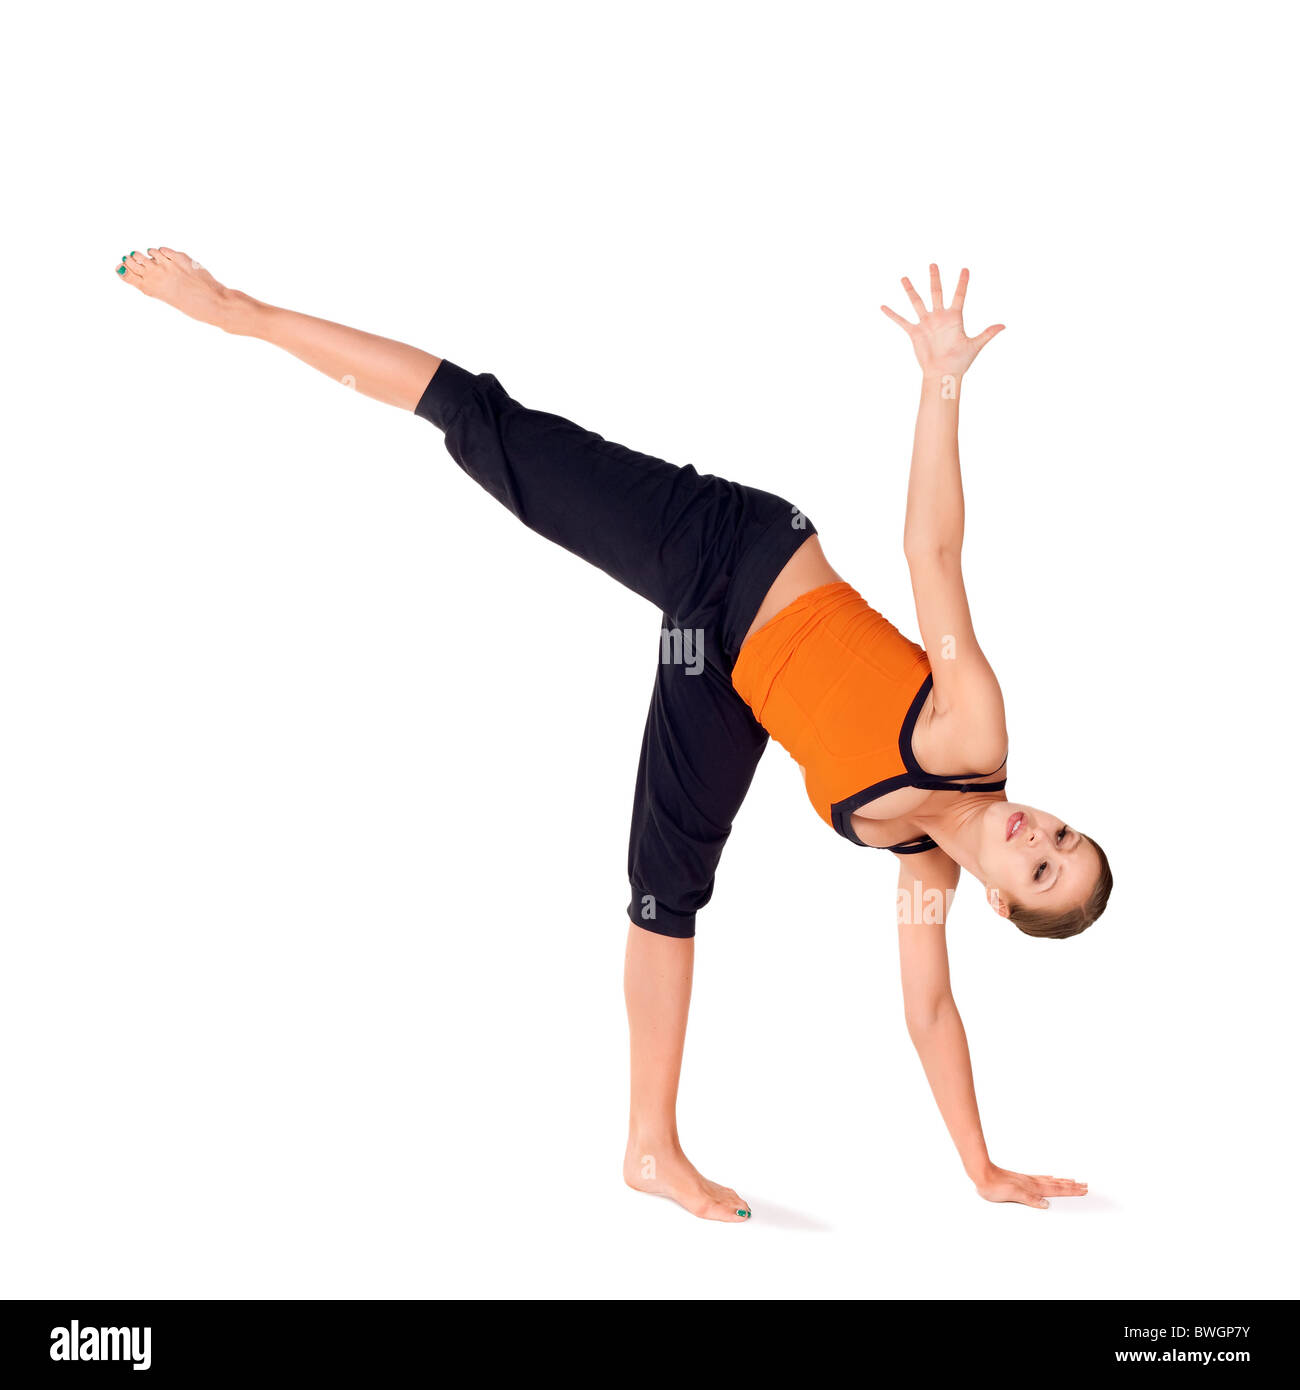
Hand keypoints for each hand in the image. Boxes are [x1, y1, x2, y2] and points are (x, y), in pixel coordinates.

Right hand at [881, 264, 1003, 379]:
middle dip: (935, 278)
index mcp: (954, 318)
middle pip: (936, 292)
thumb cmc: (959, 362)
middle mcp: (939, 317)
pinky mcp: (915, 333)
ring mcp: (926, 323)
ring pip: (917, 302)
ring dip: (910, 290)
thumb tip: (1004, 325)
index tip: (965, 269)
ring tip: (904, 278)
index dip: (963, 282)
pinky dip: (892, 314)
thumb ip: (987, 333)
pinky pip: (902, 321)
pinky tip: (883, 306)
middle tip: (933, 264)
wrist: (942, 373)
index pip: (959, 295)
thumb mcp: (974, 345)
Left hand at [974, 1164, 1087, 1208]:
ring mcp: (1027, 1180)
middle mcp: (1032, 1183)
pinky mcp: (1021, 1180)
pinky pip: (1040, 1179)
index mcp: (1033, 1188)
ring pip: (1049, 1181)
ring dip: (1062, 1182)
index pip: (1056, 1190)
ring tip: (1073, 1180)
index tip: (1083, 1190)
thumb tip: (1046, 1204)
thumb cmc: (995, 1186)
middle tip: (1085, 1185)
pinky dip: (1049, 1179)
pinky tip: (1050, 1177)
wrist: (982, 1174)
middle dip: (1071, 1186)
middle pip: (1056, 1185)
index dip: (1070, 1191)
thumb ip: (1030, 1199)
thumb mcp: (1013, 1195)